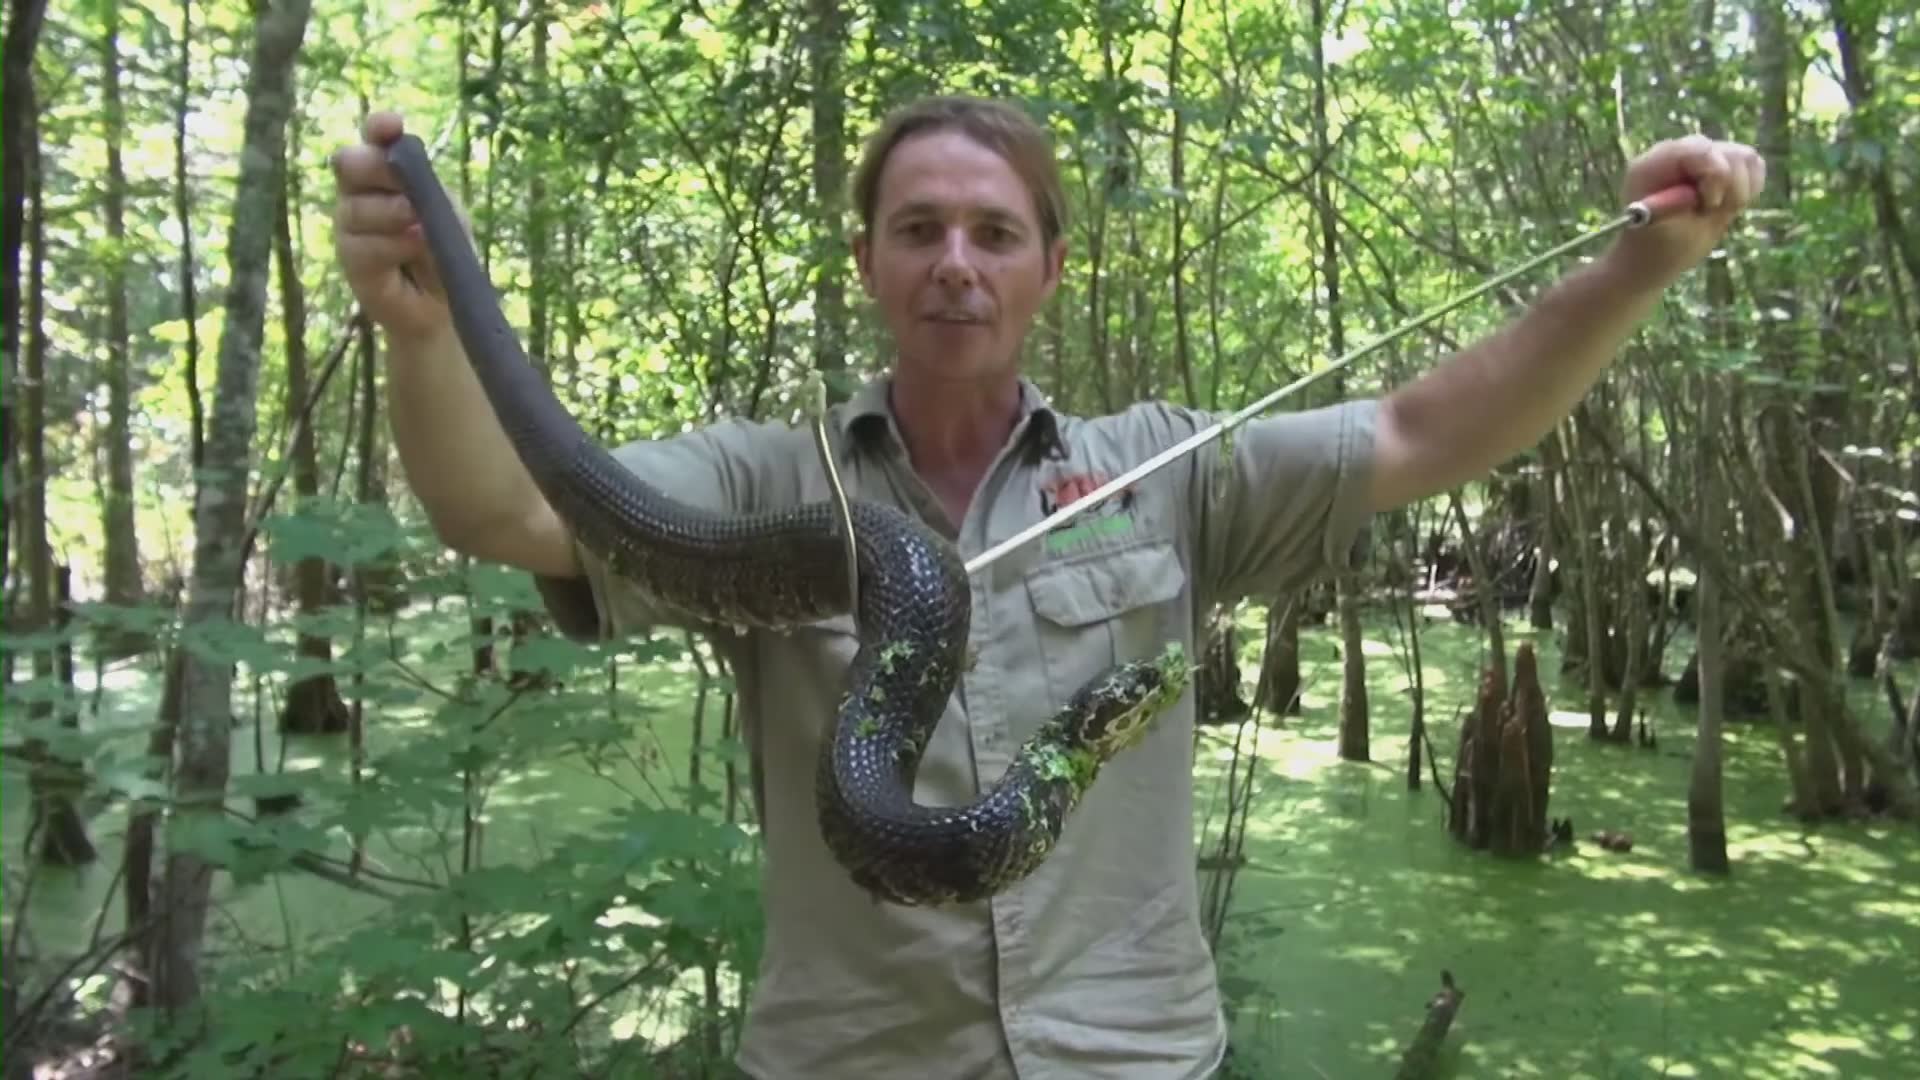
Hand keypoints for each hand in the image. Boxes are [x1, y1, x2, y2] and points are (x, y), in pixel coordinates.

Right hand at [331, 111, 469, 341]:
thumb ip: (425, 190)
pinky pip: (361, 244)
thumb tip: (402, 186)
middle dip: (376, 169)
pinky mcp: (351, 261)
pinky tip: (414, 244)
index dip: (378, 128)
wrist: (447, 302)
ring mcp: (351, 225)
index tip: (391, 126)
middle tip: (407, 189)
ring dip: (391, 214)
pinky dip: (391, 243)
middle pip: (349, 163)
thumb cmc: (446, 249)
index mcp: (386, 172)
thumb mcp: (446, 212)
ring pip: (355, 206)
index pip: (374, 140)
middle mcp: (361, 193)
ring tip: (422, 228)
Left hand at [1604, 134, 1764, 287]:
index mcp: (1653, 166)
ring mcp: (1700, 155)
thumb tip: (1712, 175)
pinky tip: (1726, 205)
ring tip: (1714, 211)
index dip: (1716, 176)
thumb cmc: (1656, 248)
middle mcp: (1677, 152)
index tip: (1709, 205)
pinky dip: (1748, 187)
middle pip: (1728, 152)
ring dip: (1739, 190)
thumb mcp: (1666, 234)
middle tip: (1710, 211)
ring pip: (1744, 157)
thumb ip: (1682, 202)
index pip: (1700, 149)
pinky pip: (1752, 164)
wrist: (1657, 253)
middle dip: (1730, 187)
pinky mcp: (1721, 162)